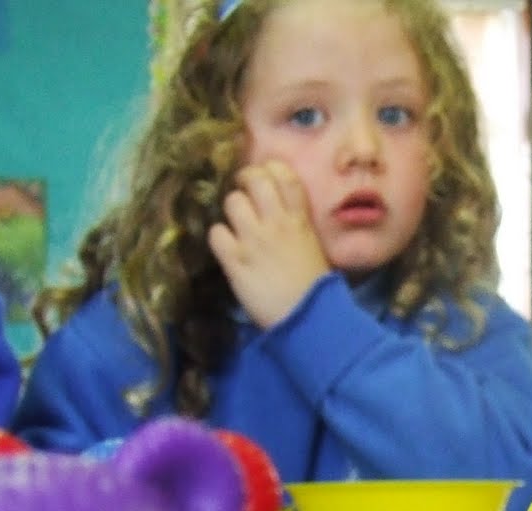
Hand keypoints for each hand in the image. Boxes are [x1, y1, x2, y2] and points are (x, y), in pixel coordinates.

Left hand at [207, 161, 329, 328]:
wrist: (308, 319)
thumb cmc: (315, 289)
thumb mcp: (314, 248)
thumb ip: (297, 227)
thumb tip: (282, 216)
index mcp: (300, 220)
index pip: (285, 175)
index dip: (271, 170)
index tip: (266, 179)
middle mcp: (277, 223)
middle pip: (255, 179)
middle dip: (245, 181)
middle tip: (243, 194)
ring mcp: (254, 240)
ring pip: (232, 201)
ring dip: (231, 212)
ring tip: (235, 226)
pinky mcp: (236, 261)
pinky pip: (216, 233)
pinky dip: (219, 239)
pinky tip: (226, 250)